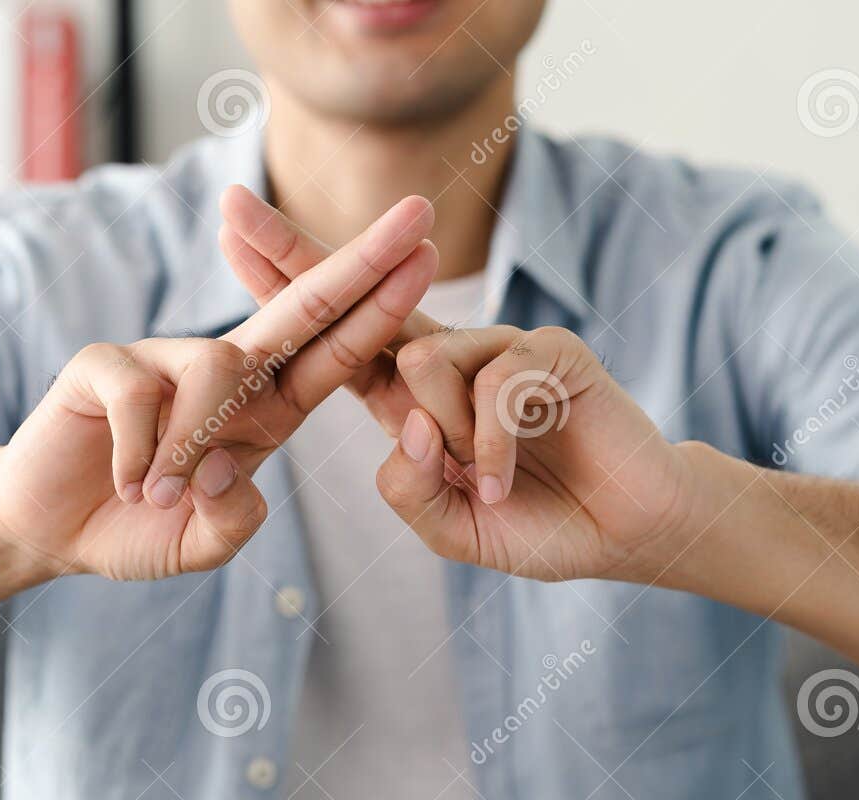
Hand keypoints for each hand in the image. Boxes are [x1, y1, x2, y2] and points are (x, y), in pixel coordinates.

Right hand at [0, 196, 436, 581]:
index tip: (430, 260)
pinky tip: (125, 483)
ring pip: (215, 368)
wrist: (50, 531)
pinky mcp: (103, 363)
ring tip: (160, 497)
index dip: (381, 310)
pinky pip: (140, 394)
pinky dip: (139, 452)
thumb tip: (230, 468)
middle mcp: (224, 373)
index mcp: (265, 410)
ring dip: (192, 445)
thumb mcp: (201, 544)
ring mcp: (163, 358)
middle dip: (362, 263)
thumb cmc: (135, 527)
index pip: (334, 354)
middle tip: (421, 212)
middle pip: (303, 308)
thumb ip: (232, 521)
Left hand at [218, 190, 695, 582]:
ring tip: (489, 483)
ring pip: (425, 365)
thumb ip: (411, 491)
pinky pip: (490, 387)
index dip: (288, 291)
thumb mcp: (453, 528)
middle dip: (296, 257)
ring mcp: (500, 347)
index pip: (340, 337)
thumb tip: (404, 427)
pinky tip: (508, 486)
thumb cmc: (541, 525)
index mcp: (414, 399)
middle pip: (364, 298)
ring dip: (449, 441)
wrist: (630, 534)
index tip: (228, 237)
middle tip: (234, 206)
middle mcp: (451, 360)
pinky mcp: (549, 351)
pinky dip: (492, 451)